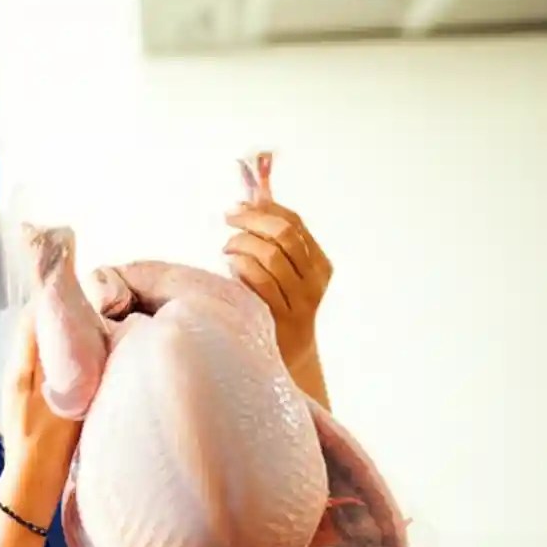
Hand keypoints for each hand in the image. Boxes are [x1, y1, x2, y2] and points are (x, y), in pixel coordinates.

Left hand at [0, 304, 81, 502]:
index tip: (69, 287)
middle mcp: (17, 370)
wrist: (32, 478)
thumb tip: (64, 325)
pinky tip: (73, 357)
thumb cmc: (50, 441)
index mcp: (22, 367)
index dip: (48, 300)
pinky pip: (40, 362)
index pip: (30, 320)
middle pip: (31, 329)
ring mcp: (20, 385)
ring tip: (80, 325)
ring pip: (37, 346)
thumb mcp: (62, 397)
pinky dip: (55, 352)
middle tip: (80, 304)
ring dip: (54, 333)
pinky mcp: (28, 398)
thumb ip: (62, 361)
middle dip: (52, 314)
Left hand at [224, 152, 332, 364]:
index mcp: (320, 264)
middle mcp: (314, 282)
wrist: (288, 360)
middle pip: (282, 234)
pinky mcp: (279, 319)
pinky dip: (239, 267)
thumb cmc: (277, 307)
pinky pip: (257, 281)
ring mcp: (299, 302)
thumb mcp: (284, 273)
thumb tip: (254, 187)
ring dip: (240, 244)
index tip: (238, 206)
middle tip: (228, 220)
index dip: (263, 208)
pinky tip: (230, 266)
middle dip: (250, 220)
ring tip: (227, 248)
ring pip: (268, 256)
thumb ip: (272, 236)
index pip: (293, 223)